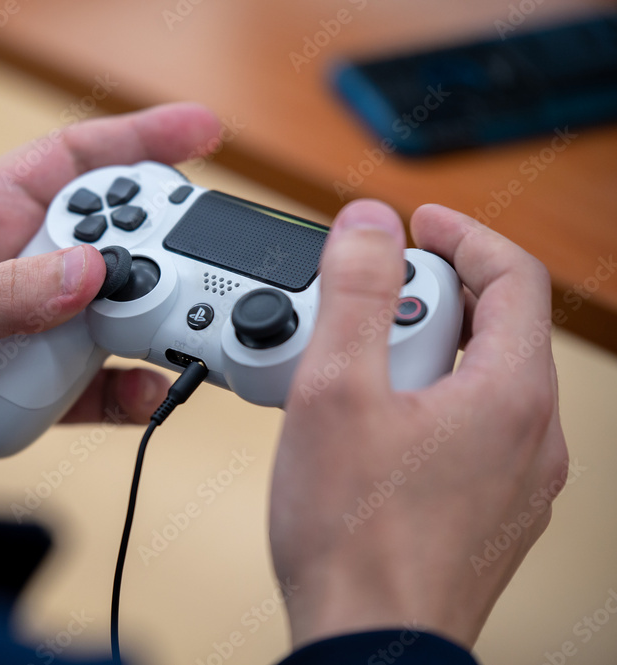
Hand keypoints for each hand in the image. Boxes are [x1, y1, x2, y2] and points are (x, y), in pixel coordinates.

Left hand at [0, 103, 222, 487]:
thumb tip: (90, 271)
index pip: (69, 163)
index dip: (136, 142)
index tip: (201, 135)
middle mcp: (14, 269)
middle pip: (110, 240)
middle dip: (158, 247)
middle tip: (192, 267)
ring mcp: (28, 330)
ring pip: (113, 316)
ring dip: (150, 325)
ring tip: (178, 336)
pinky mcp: (34, 387)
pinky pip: (98, 385)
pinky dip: (128, 390)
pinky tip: (146, 393)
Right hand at [269, 201, 566, 648]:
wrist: (368, 642)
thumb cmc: (355, 537)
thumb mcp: (336, 390)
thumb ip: (356, 293)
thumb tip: (370, 225)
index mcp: (511, 396)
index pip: (512, 277)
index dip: (462, 234)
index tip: (419, 225)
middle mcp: (531, 438)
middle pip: (490, 329)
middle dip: (422, 301)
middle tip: (360, 315)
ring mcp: (515, 480)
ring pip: (475, 383)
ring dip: (417, 357)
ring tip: (350, 379)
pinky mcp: (487, 511)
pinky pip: (466, 430)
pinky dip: (422, 406)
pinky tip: (366, 433)